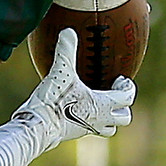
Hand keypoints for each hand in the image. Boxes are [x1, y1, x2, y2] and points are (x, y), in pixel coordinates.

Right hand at [17, 28, 134, 145]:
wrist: (37, 128)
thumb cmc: (53, 102)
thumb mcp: (60, 72)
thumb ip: (66, 51)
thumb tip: (68, 30)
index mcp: (103, 104)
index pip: (127, 97)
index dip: (127, 87)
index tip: (120, 79)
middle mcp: (100, 119)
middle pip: (124, 117)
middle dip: (123, 107)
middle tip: (113, 94)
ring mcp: (88, 129)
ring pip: (110, 129)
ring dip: (109, 119)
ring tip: (99, 106)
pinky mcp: (74, 134)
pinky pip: (90, 130)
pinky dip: (90, 122)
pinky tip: (77, 111)